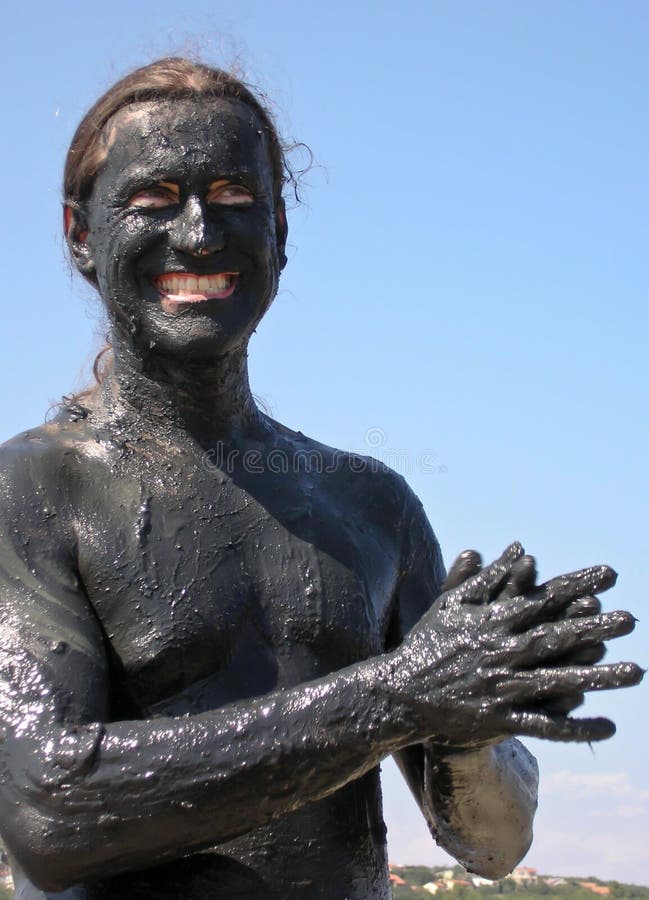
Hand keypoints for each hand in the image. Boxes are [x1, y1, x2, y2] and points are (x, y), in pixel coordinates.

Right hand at [389, 543, 642, 745]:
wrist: (400, 694)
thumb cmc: (428, 643)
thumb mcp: (452, 603)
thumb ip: (487, 576)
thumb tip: (519, 549)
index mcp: (491, 621)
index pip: (542, 598)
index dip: (577, 586)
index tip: (608, 576)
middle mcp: (499, 652)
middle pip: (554, 637)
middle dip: (594, 628)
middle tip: (630, 620)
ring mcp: (499, 687)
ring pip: (556, 681)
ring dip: (597, 676)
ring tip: (635, 672)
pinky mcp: (497, 719)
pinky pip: (543, 725)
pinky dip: (575, 727)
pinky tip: (607, 726)